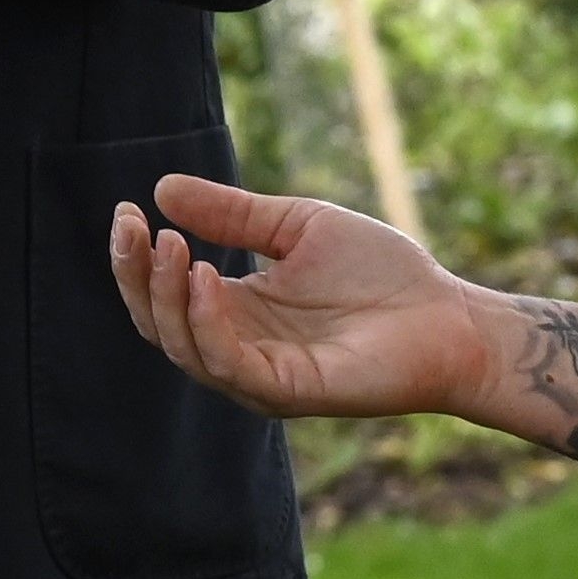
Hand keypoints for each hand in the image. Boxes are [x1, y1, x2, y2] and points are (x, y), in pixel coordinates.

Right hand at [108, 169, 488, 422]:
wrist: (449, 316)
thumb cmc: (383, 273)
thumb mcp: (297, 226)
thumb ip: (233, 213)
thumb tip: (161, 188)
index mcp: (236, 310)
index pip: (163, 292)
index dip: (137, 256)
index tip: (128, 210)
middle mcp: (237, 346)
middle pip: (158, 323)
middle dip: (135, 276)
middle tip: (133, 227)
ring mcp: (258, 373)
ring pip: (183, 346)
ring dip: (166, 296)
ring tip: (170, 245)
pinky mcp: (285, 390)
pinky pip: (227, 362)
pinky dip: (207, 322)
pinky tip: (206, 277)